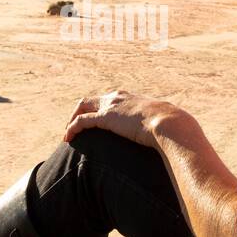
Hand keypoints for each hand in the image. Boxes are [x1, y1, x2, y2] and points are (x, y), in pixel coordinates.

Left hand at [63, 89, 182, 147]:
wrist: (168, 122)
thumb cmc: (168, 126)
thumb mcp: (160, 124)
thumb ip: (155, 127)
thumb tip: (163, 136)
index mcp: (128, 97)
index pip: (106, 100)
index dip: (96, 111)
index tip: (93, 124)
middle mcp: (117, 97)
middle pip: (90, 101)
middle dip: (79, 113)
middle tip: (74, 128)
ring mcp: (110, 105)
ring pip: (82, 107)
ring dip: (72, 120)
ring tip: (68, 135)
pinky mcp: (105, 117)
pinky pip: (81, 121)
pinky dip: (72, 128)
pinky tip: (68, 139)